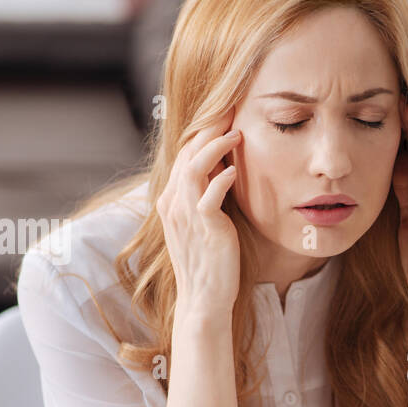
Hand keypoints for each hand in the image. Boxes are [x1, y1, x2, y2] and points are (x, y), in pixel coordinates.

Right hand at [156, 116, 241, 318]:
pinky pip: (208, 197)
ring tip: (236, 132)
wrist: (205, 298)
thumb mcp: (205, 222)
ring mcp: (186, 215)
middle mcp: (173, 203)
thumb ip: (208, 195)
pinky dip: (221, 180)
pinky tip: (235, 170)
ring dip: (215, 147)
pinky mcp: (204, 229)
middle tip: (231, 108)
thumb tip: (224, 168)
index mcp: (171, 200)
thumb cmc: (211, 261)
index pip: (184, 155)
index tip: (224, 114)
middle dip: (208, 129)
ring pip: (193, 168)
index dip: (202, 132)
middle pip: (187, 154)